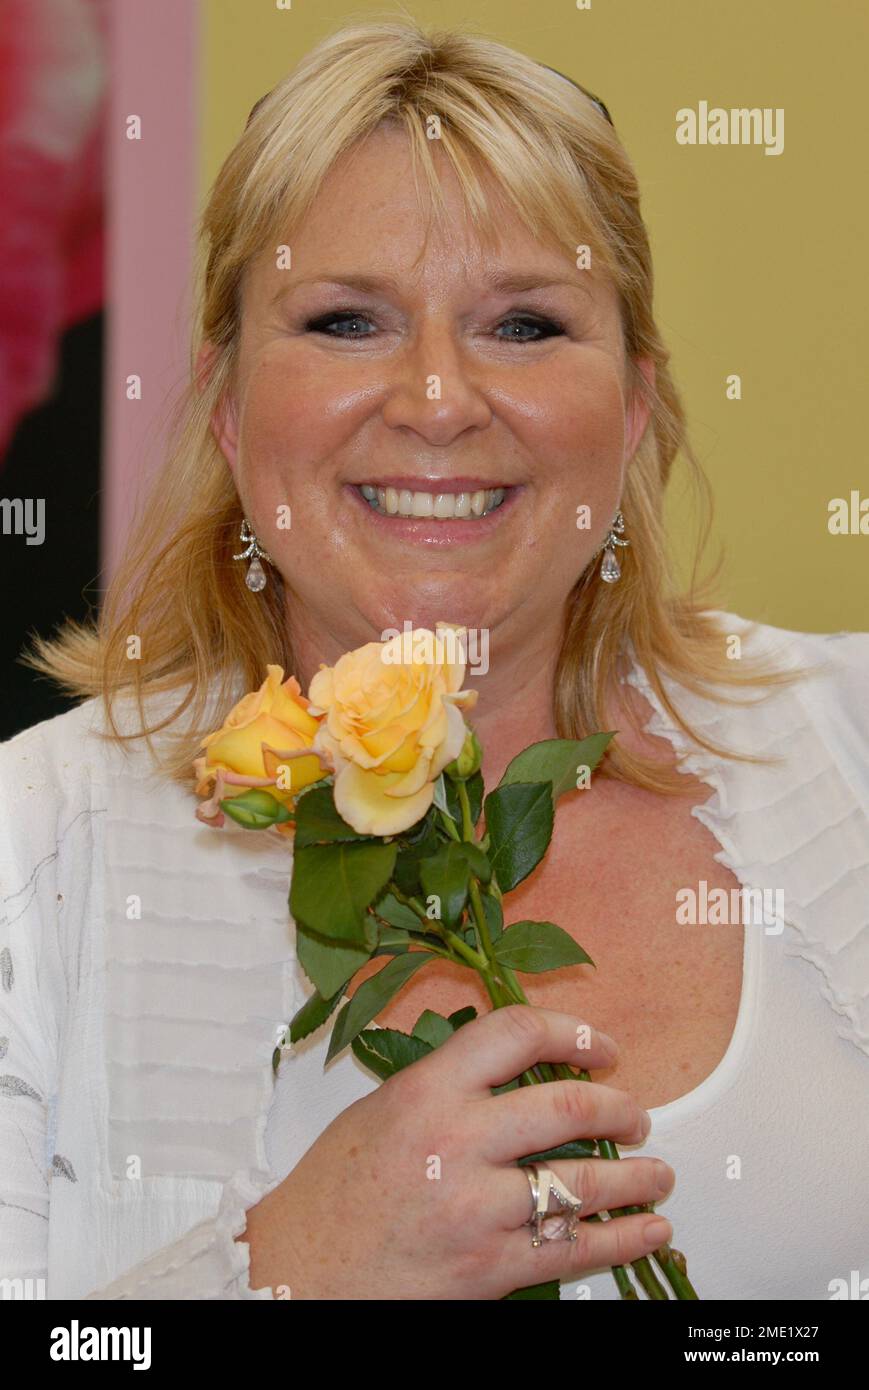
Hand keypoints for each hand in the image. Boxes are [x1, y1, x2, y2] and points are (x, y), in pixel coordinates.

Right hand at [236, 1004, 673, 1298]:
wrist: (297, 1273)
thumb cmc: (334, 1190)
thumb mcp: (383, 1108)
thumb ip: (449, 1083)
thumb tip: (520, 1067)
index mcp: (426, 1089)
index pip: (516, 1033)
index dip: (573, 1032)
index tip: (602, 1048)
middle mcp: (455, 1141)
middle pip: (566, 1105)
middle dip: (618, 1108)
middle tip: (636, 1117)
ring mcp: (475, 1207)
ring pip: (583, 1180)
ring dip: (636, 1177)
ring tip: (657, 1174)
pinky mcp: (488, 1267)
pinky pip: (574, 1250)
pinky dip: (623, 1239)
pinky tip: (648, 1231)